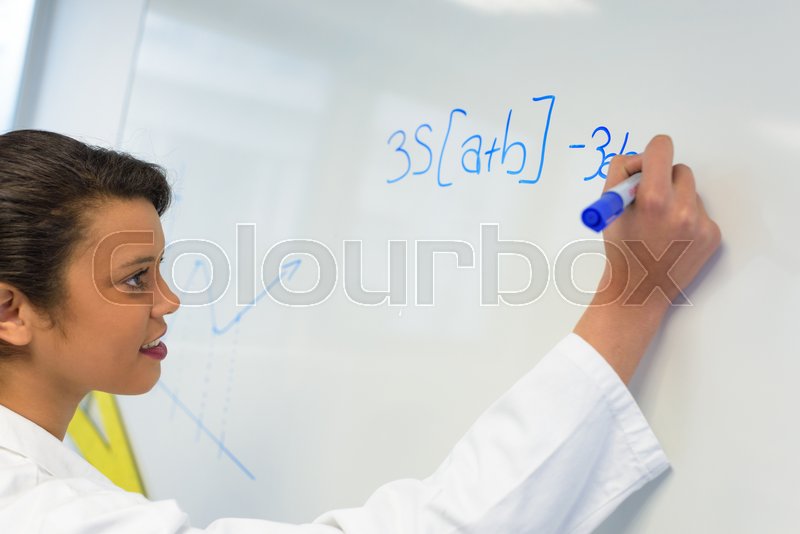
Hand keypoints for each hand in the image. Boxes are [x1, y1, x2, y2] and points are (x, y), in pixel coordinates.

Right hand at [574, 135, 721, 383]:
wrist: (637, 291)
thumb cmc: (619, 249)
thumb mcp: (608, 207)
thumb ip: (621, 173)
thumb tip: (641, 158)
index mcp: (652, 198)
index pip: (661, 147)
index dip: (650, 153)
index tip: (646, 163)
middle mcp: (681, 209)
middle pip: (679, 168)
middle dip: (663, 180)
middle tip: (647, 202)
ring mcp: (701, 224)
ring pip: (691, 191)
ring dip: (676, 199)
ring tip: (659, 225)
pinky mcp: (712, 236)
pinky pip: (701, 212)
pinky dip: (687, 219)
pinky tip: (672, 238)